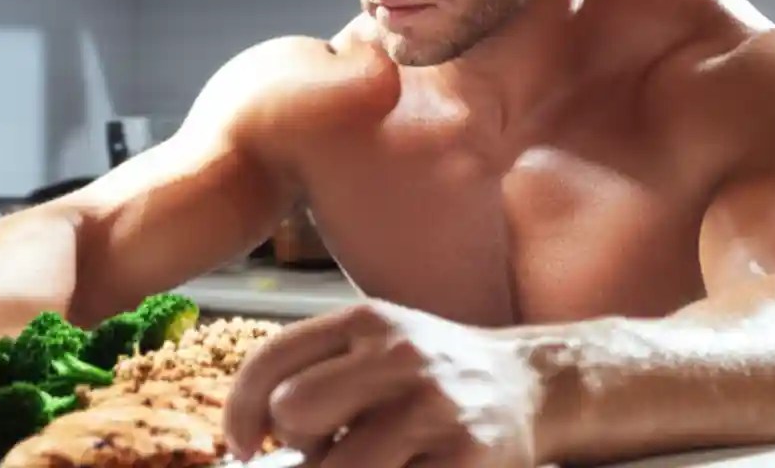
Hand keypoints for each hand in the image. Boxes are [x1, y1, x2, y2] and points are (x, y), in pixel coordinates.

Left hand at [224, 301, 539, 466]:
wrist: (535, 386)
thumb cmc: (435, 376)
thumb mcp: (380, 346)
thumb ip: (317, 372)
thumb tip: (251, 437)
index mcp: (368, 320)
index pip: (273, 360)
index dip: (240, 412)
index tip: (243, 448)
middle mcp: (400, 355)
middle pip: (295, 411)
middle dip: (296, 444)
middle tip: (324, 451)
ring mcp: (434, 408)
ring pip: (335, 467)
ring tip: (367, 462)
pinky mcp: (463, 459)